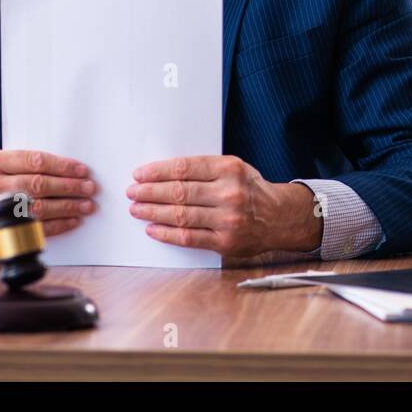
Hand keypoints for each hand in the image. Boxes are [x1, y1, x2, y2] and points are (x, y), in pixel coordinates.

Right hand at [0, 149, 95, 246]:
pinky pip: (34, 230)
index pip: (34, 161)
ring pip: (38, 208)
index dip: (62, 166)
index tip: (82, 169)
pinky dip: (58, 225)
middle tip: (89, 187)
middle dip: (69, 186)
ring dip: (67, 207)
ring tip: (86, 204)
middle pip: (38, 184)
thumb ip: (24, 165)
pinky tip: (73, 220)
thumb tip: (68, 169)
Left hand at [126, 156, 321, 259]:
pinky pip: (189, 238)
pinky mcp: (225, 242)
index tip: (140, 174)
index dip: (158, 172)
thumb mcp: (235, 169)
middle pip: (179, 192)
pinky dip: (167, 234)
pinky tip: (152, 229)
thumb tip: (163, 173)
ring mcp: (228, 219)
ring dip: (153, 212)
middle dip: (150, 192)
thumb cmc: (251, 190)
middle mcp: (229, 193)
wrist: (279, 217)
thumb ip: (205, 169)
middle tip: (132, 192)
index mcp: (230, 169)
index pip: (185, 168)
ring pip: (181, 215)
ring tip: (137, 209)